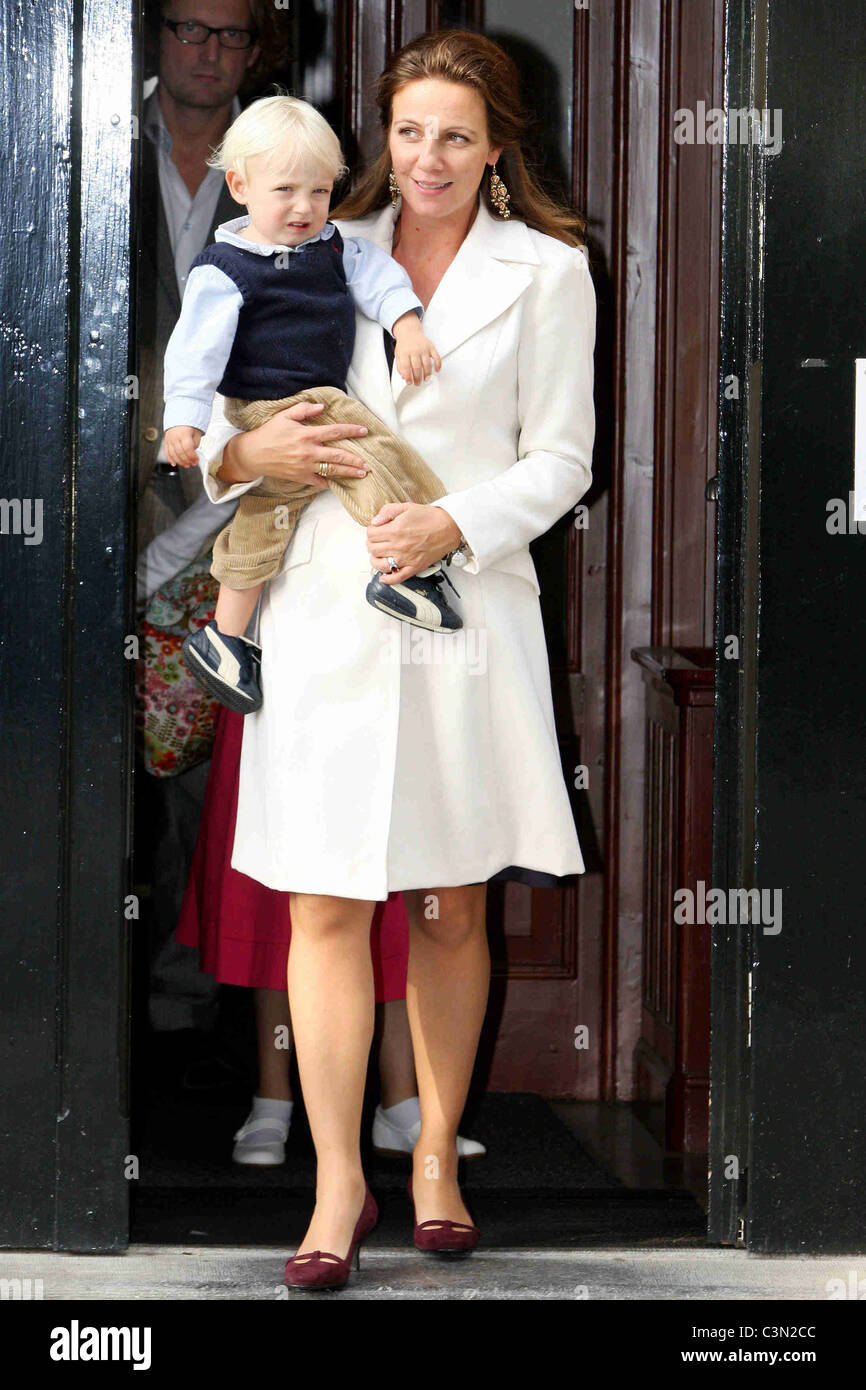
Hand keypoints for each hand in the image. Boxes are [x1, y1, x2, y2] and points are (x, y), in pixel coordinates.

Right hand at [165, 425, 202, 468]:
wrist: (179, 416)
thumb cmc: (189, 424)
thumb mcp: (196, 432)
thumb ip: (195, 443)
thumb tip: (193, 453)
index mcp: (184, 433)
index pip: (188, 449)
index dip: (193, 457)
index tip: (196, 460)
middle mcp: (175, 436)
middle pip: (180, 453)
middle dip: (187, 460)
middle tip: (192, 463)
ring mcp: (169, 439)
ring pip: (173, 454)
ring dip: (180, 462)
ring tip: (186, 464)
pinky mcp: (166, 441)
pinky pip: (166, 452)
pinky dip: (170, 459)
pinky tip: (174, 463)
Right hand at [217, 401, 370, 487]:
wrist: (253, 454)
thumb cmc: (269, 433)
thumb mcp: (285, 416)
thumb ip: (304, 409)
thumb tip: (322, 406)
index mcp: (307, 434)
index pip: (335, 431)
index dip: (351, 430)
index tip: (364, 431)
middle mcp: (309, 451)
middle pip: (339, 455)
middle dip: (355, 459)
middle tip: (368, 463)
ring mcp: (305, 466)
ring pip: (333, 470)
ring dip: (349, 472)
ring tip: (362, 474)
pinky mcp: (300, 477)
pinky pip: (319, 482)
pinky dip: (329, 483)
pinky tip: (340, 483)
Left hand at [366, 501, 461, 583]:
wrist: (449, 527)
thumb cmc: (430, 517)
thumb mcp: (407, 507)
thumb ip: (388, 511)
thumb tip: (375, 521)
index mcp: (395, 530)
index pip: (370, 534)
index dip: (371, 530)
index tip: (376, 530)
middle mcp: (398, 546)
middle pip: (372, 549)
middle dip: (372, 543)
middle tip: (378, 541)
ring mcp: (406, 559)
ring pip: (380, 565)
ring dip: (375, 560)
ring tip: (379, 555)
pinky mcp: (414, 567)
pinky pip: (397, 578)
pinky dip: (388, 579)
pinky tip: (383, 577)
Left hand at [392, 311, 441, 384]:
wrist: (409, 331)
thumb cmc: (404, 344)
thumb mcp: (398, 355)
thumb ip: (400, 366)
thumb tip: (404, 376)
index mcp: (405, 352)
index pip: (406, 367)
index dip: (408, 377)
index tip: (409, 382)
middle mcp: (414, 350)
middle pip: (417, 367)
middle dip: (418, 378)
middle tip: (418, 383)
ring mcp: (423, 348)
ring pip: (427, 363)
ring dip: (427, 373)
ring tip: (426, 379)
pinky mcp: (431, 346)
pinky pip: (436, 356)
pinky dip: (438, 364)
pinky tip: (437, 369)